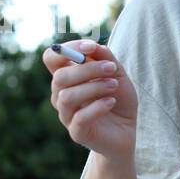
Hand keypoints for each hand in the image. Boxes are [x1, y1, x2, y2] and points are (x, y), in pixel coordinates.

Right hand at [45, 38, 137, 161]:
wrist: (128, 132)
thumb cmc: (119, 100)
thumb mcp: (117, 75)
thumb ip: (107, 59)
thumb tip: (95, 46)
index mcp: (67, 78)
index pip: (51, 58)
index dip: (68, 49)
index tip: (91, 47)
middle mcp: (61, 95)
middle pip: (60, 77)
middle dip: (88, 69)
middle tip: (111, 68)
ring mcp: (67, 115)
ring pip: (67, 97)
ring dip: (94, 87)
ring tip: (114, 85)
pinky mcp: (77, 132)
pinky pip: (79, 117)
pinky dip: (97, 107)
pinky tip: (111, 101)